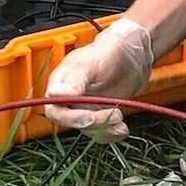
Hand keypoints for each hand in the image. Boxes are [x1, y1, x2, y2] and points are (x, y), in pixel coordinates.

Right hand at [43, 17, 155, 142]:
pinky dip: (112, 134)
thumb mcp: (90, 63)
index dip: (70, 118)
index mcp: (61, 84)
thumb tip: (54, 95)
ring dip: (105, 130)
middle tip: (114, 114)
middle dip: (94, 123)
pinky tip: (122, 128)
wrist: (130, 54)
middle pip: (72, 123)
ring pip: (88, 130)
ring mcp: (84, 108)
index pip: (54, 110)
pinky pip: (100, 133)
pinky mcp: (98, 115)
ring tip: (120, 118)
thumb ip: (74, 80)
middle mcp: (69, 99)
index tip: (90, 117)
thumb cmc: (108, 52)